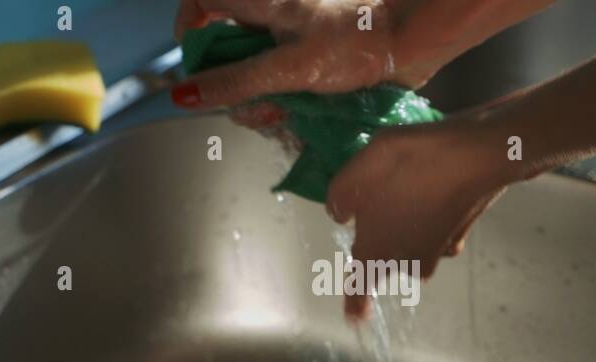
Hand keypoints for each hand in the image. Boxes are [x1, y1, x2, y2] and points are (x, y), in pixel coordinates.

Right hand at [173, 0, 439, 108]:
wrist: (410, 44)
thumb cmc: (354, 43)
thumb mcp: (289, 68)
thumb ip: (235, 82)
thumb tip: (184, 94)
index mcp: (258, 0)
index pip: (199, 4)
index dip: (188, 33)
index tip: (195, 69)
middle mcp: (268, 17)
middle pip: (222, 50)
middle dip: (229, 85)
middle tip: (250, 105)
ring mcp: (286, 41)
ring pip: (250, 74)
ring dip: (257, 101)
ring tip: (281, 113)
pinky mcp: (306, 62)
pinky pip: (277, 85)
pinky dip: (280, 104)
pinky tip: (296, 115)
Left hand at [326, 116, 514, 318]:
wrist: (477, 154)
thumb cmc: (413, 160)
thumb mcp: (362, 167)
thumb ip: (341, 197)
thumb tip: (339, 216)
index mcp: (376, 251)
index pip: (359, 286)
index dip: (355, 303)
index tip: (356, 321)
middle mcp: (406, 262)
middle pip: (384, 261)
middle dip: (379, 241)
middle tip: (383, 200)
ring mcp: (435, 254)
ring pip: (408, 248)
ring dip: (404, 229)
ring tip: (408, 190)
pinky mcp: (458, 239)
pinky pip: (432, 238)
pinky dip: (428, 222)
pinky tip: (433, 195)